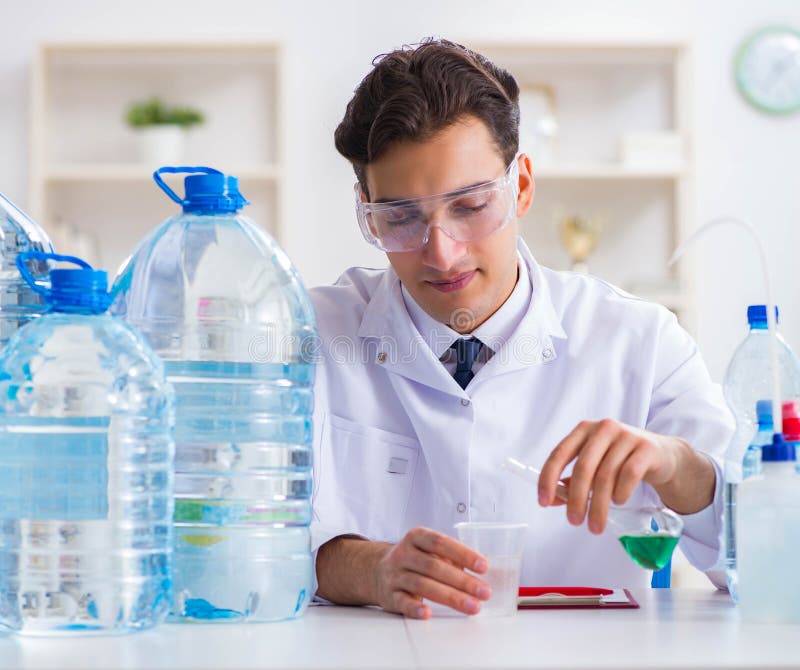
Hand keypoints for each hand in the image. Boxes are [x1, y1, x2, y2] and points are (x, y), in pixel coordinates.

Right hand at [372, 527, 490, 618]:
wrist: (376, 571)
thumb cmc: (413, 560)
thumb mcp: (429, 550)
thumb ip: (451, 557)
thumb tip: (479, 570)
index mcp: (416, 538)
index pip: (440, 543)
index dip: (462, 554)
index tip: (483, 566)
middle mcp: (404, 554)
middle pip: (434, 566)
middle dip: (462, 581)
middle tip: (484, 592)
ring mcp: (395, 575)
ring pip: (422, 584)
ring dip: (450, 597)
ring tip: (472, 606)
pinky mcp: (390, 595)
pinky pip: (402, 601)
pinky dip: (415, 608)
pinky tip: (428, 613)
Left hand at [537, 419, 683, 533]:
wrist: (662, 454)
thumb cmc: (621, 460)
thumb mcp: (595, 465)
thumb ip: (572, 480)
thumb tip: (551, 500)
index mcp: (583, 430)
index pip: (559, 454)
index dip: (548, 479)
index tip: (543, 501)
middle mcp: (603, 428)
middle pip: (583, 468)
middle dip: (576, 499)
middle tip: (574, 521)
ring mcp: (626, 436)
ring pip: (606, 475)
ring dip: (599, 505)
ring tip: (595, 524)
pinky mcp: (646, 448)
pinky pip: (629, 474)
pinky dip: (620, 493)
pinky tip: (618, 502)